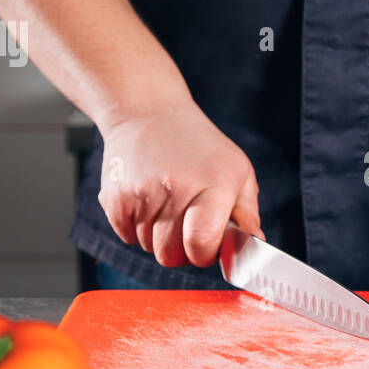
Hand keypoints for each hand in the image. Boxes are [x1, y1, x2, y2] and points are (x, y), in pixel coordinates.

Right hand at [97, 102, 261, 267]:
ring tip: (167, 205)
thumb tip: (254, 246)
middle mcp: (174, 189)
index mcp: (212, 185)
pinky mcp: (114, 197)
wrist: (149, 113)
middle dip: (182, 250)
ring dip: (159, 237)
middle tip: (187, 224)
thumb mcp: (237, 171)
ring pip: (148, 247)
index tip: (207, 244)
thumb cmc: (199, 146)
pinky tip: (148, 202)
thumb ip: (247, 214)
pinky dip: (137, 229)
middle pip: (170, 255)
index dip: (205, 254)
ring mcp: (140, 193)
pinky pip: (126, 237)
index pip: (201, 244)